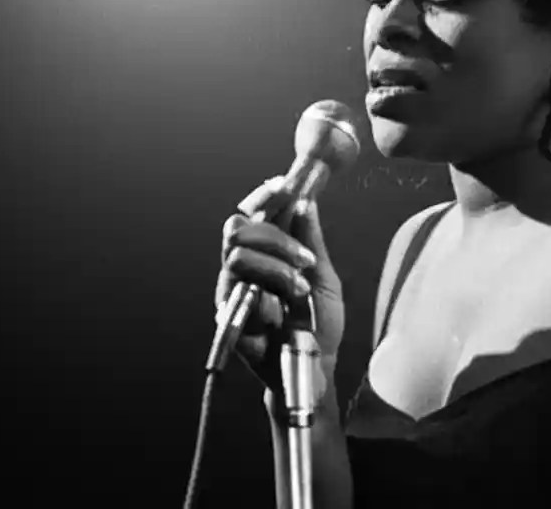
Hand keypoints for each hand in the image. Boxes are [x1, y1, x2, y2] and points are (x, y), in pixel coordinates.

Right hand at [216, 177, 345, 394]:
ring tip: (300, 289)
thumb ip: (311, 239)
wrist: (315, 366)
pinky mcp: (227, 314)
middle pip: (236, 227)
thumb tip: (305, 200)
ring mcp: (233, 289)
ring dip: (276, 266)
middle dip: (274, 235)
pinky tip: (286, 310)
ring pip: (237, 253)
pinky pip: (240, 289)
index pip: (253, 214)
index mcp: (265, 253)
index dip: (265, 197)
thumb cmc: (319, 323)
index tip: (285, 185)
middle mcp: (243, 267)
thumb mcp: (323, 275)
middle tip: (305, 257)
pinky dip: (270, 294)